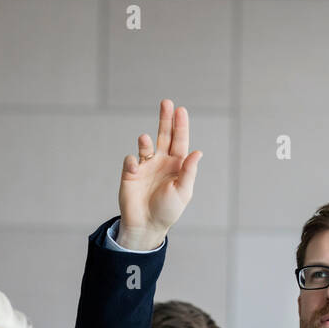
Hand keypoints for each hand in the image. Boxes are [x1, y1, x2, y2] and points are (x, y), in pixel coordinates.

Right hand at [117, 98, 201, 250]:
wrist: (146, 225)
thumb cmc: (168, 210)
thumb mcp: (183, 191)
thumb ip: (189, 171)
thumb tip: (198, 152)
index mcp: (177, 165)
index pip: (179, 141)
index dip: (180, 126)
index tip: (180, 110)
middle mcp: (161, 162)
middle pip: (164, 136)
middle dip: (165, 120)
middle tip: (166, 103)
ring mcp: (146, 166)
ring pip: (146, 146)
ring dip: (145, 141)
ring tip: (145, 139)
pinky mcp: (130, 174)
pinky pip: (131, 161)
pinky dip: (132, 162)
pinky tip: (135, 169)